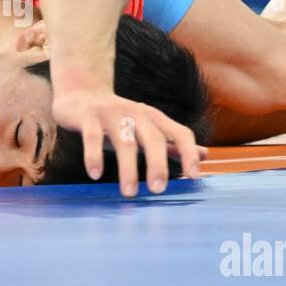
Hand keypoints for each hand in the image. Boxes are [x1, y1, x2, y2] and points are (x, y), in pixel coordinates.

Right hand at [51, 84, 206, 196]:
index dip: (189, 153)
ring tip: (128, 193)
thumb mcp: (147, 128)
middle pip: (153, 138)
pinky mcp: (88, 117)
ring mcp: (112, 114)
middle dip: (158, 164)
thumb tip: (204, 155)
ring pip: (124, 141)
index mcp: (155, 118)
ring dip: (127, 168)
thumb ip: (173, 143)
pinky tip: (95, 175)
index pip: (180, 132)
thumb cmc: (119, 118)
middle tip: (158, 190)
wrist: (81, 92)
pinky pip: (92, 138)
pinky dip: (94, 156)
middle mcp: (137, 114)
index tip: (193, 177)